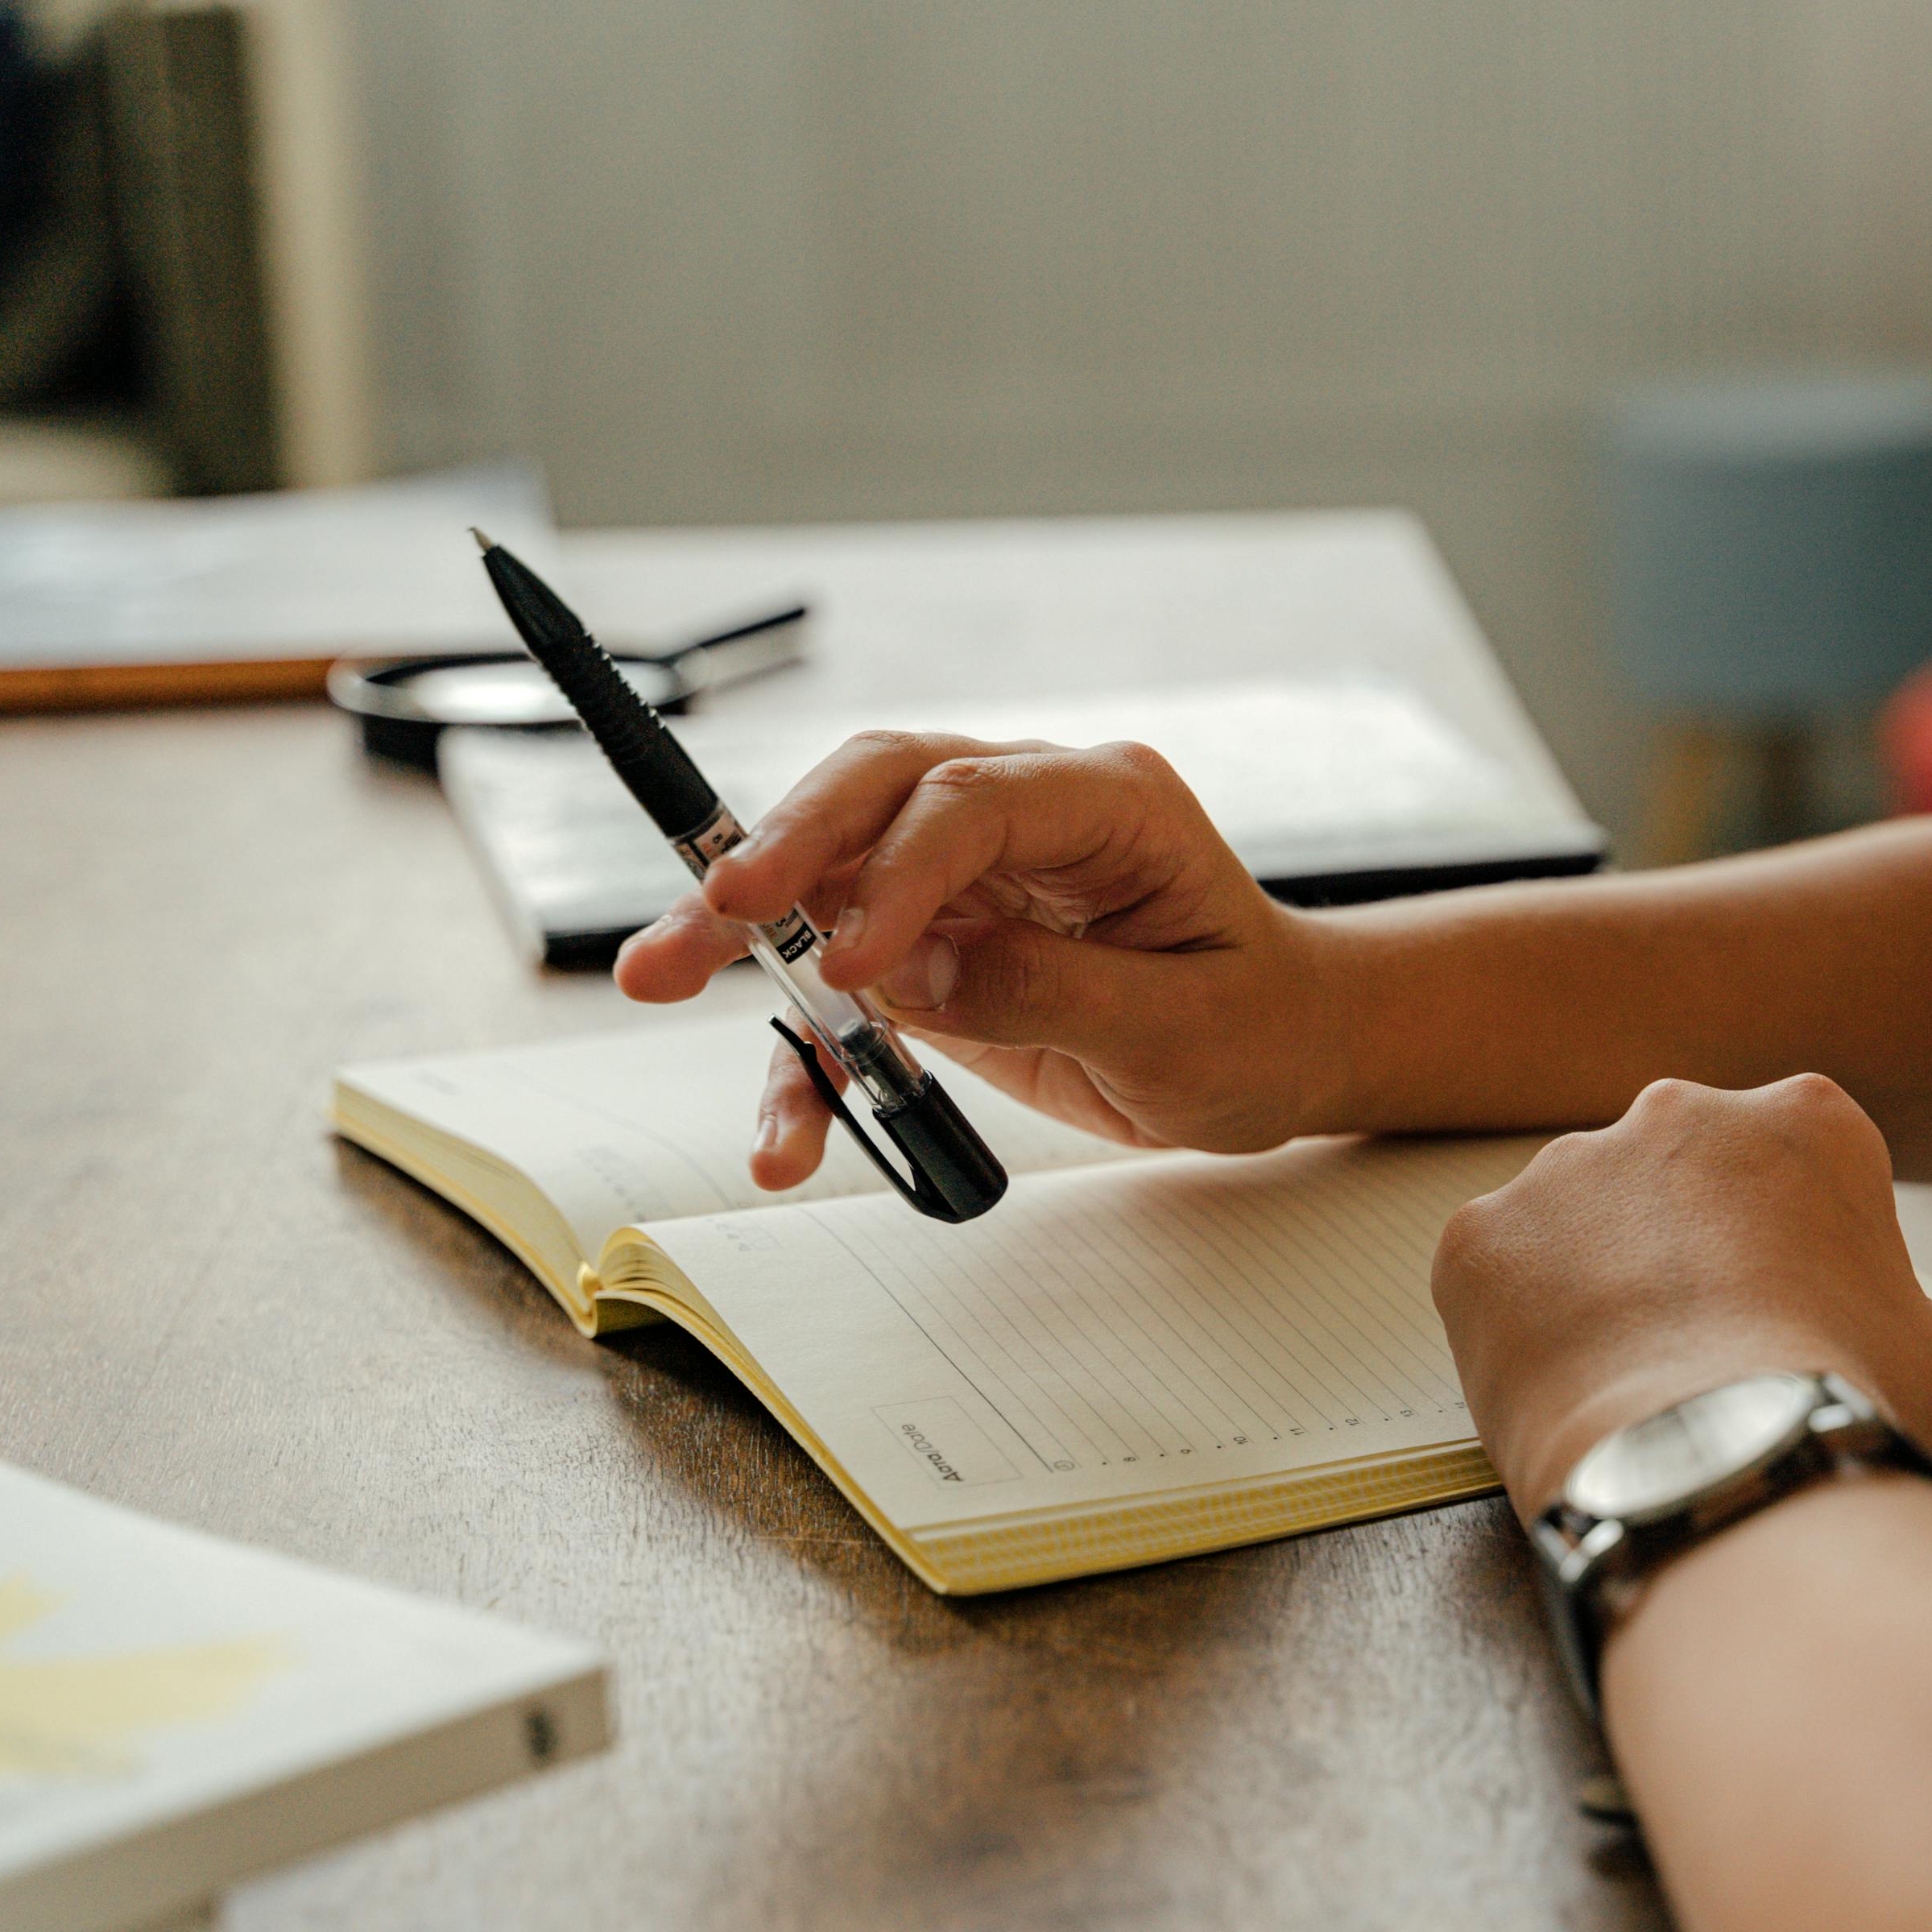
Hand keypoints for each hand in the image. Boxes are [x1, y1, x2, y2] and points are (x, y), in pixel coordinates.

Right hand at [615, 732, 1341, 1183]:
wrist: (1277, 1051)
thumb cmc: (1256, 1025)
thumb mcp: (1183, 1028)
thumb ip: (1052, 991)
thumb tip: (910, 972)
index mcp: (1105, 802)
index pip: (970, 800)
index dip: (897, 872)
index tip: (849, 962)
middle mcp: (1021, 815)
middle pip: (873, 795)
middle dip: (776, 853)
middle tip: (703, 917)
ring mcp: (968, 875)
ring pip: (829, 875)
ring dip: (743, 933)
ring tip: (654, 978)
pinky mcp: (934, 945)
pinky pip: (843, 984)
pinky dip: (805, 1055)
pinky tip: (787, 1136)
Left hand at [1432, 1074, 1931, 1514]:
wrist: (1721, 1475)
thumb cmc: (1854, 1411)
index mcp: (1803, 1120)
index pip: (1793, 1166)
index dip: (1796, 1253)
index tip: (1798, 1324)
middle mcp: (1674, 1115)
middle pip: (1679, 1182)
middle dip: (1692, 1258)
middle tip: (1717, 1362)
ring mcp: (1565, 1172)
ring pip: (1579, 1225)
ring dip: (1601, 1287)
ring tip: (1644, 1389)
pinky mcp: (1478, 1242)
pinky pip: (1493, 1275)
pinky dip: (1517, 1329)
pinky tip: (1569, 1393)